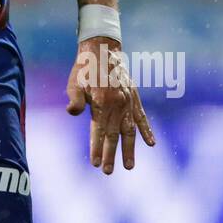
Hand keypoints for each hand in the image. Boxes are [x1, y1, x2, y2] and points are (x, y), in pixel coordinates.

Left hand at [66, 37, 154, 173]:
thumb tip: (71, 113)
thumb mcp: (74, 83)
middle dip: (110, 154)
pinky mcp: (134, 98)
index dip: (96, 148)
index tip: (94, 163)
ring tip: (129, 166)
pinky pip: (142, 117)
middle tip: (107, 171)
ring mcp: (127, 102)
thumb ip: (75, 99)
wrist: (102, 50)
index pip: (98, 131)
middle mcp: (117, 104)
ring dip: (129, 149)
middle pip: (113, 135)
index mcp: (101, 102)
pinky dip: (147, 130)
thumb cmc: (84, 69)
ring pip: (129, 130)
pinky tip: (151, 144)